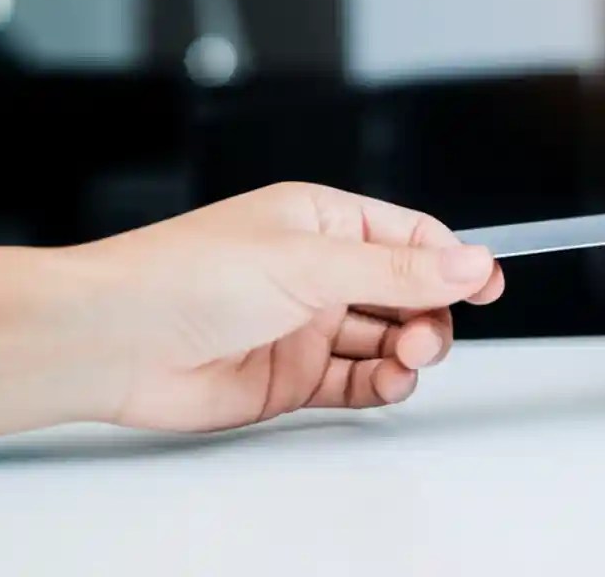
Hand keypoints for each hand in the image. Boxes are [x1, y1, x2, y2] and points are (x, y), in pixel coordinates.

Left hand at [69, 183, 503, 431]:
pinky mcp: (293, 376)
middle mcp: (317, 272)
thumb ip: (396, 271)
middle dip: (429, 314)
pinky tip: (386, 383)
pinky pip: (357, 381)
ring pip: (387, 340)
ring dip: (409, 352)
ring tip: (404, 360)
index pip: (410, 237)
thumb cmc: (187, 275)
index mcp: (321, 221)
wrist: (114, 341)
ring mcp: (307, 325)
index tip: (490, 285)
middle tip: (427, 335)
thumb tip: (472, 261)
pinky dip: (381, 385)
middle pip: (407, 294)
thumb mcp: (309, 262)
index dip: (453, 261)